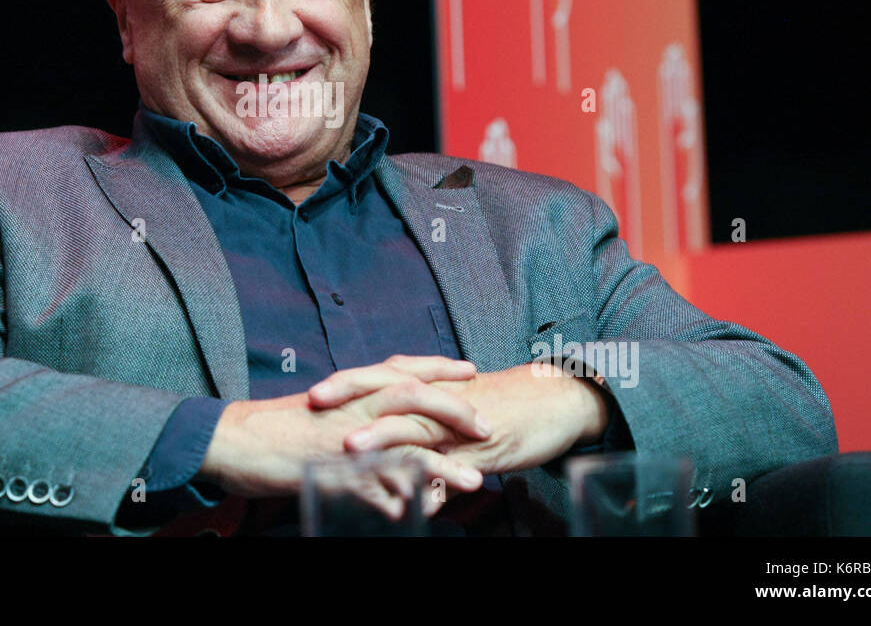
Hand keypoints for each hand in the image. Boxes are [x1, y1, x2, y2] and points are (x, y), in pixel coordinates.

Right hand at [197, 355, 489, 506]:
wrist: (232, 439)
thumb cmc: (272, 427)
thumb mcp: (318, 412)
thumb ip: (349, 412)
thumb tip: (370, 420)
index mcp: (350, 390)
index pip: (401, 369)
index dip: (437, 368)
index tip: (468, 368)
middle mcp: (352, 406)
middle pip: (414, 396)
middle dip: (455, 408)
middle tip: (487, 421)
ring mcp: (345, 436)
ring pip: (404, 441)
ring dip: (444, 461)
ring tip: (476, 478)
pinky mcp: (334, 468)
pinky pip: (376, 484)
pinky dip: (402, 496)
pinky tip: (426, 509)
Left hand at [337, 361, 611, 478]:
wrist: (557, 400)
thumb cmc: (505, 403)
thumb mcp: (457, 402)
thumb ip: (424, 411)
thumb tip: (391, 424)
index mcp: (432, 383)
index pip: (382, 375)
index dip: (348, 380)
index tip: (312, 388)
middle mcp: (441, 398)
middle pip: (389, 389)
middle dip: (351, 393)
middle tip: (314, 400)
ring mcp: (460, 423)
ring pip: (417, 425)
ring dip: (384, 436)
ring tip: (352, 447)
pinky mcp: (484, 448)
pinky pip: (455, 464)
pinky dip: (434, 479)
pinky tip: (415, 496)